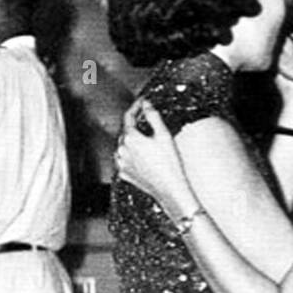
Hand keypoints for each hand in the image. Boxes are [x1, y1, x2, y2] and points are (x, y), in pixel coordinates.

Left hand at [114, 99, 193, 213]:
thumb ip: (153, 116)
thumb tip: (146, 105)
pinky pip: (123, 159)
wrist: (170, 189)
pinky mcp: (125, 174)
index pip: (129, 116)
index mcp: (131, 138)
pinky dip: (129, 154)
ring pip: (122, 145)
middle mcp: (122, 150)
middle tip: (146, 121)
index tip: (142, 103)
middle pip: (125, 131)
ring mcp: (122, 163)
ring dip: (131, 140)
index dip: (136, 107)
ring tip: (145, 140)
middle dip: (135, 124)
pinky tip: (140, 155)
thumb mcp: (164, 135)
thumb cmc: (169, 164)